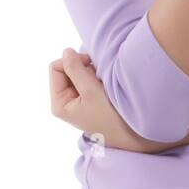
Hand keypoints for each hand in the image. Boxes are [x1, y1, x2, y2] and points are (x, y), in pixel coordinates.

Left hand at [49, 48, 167, 153]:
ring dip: (92, 73)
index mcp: (59, 103)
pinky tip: (106, 88)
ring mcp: (77, 101)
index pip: (56, 68)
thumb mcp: (91, 91)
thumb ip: (76, 69)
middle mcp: (65, 102)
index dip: (72, 62)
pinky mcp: (89, 100)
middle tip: (99, 78)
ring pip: (78, 73)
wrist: (133, 136)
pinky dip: (97, 78)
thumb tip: (66, 51)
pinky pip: (87, 79)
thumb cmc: (112, 117)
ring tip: (104, 86)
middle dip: (83, 68)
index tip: (90, 65)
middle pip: (66, 69)